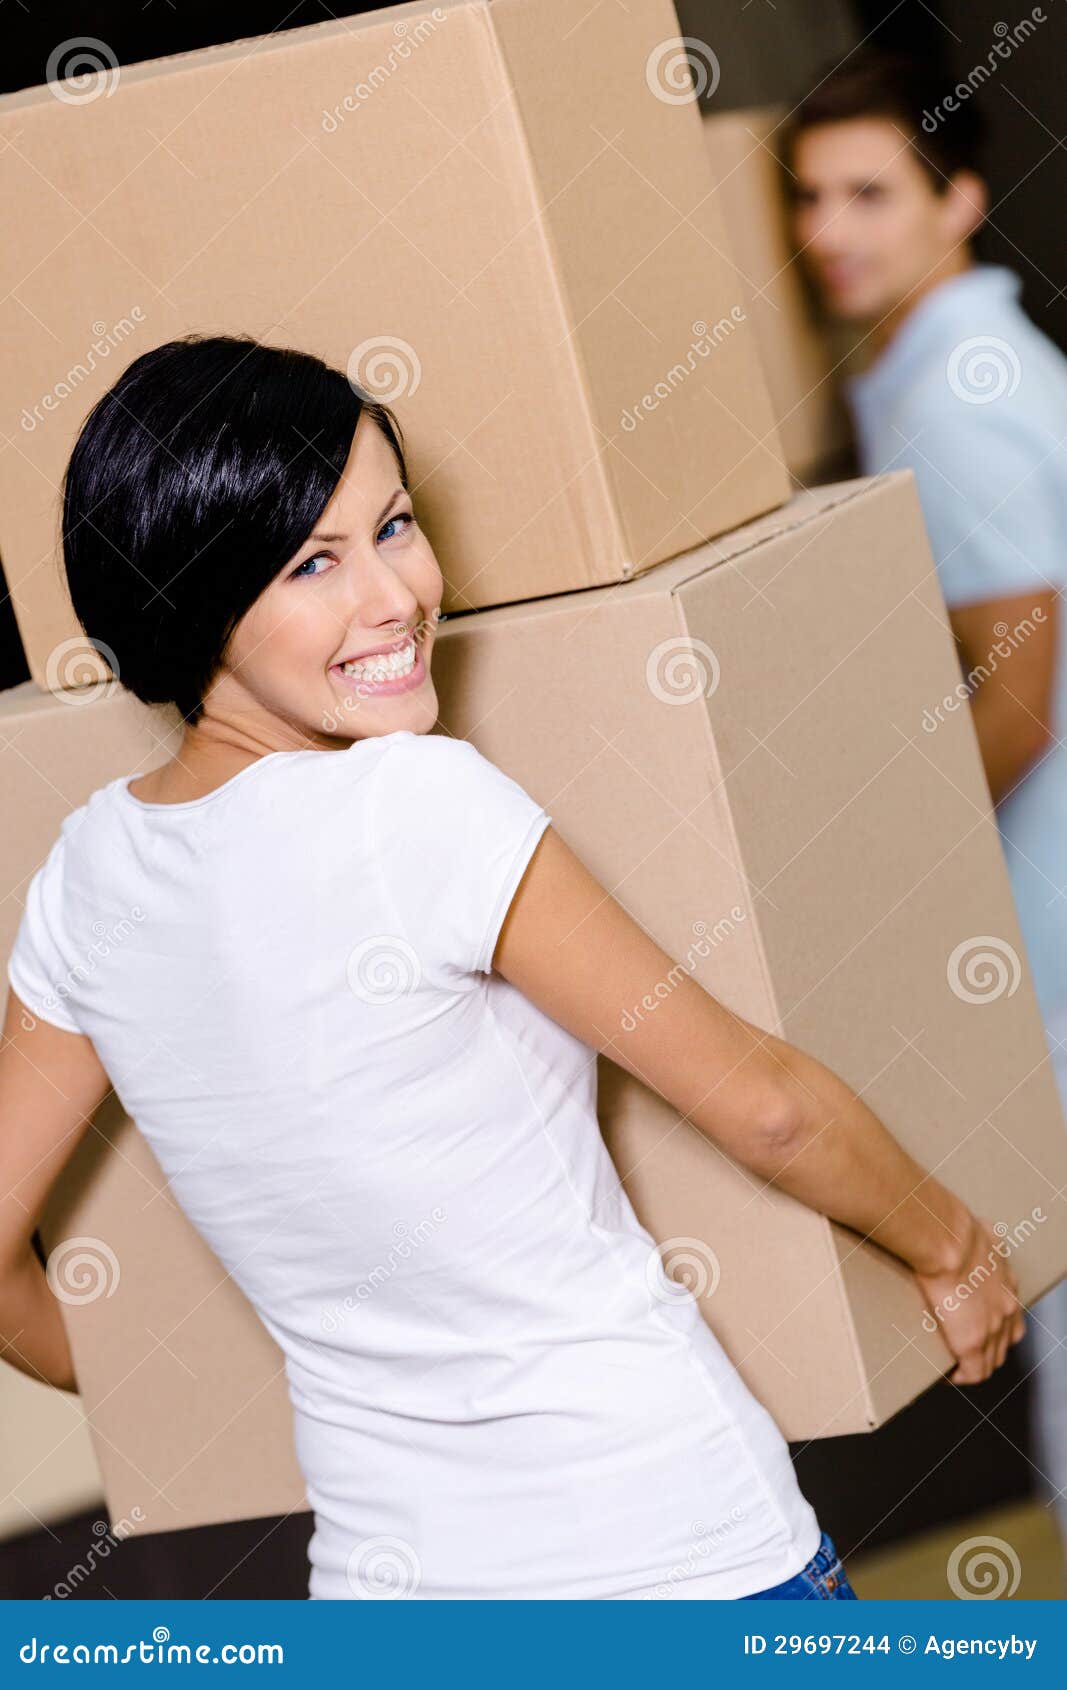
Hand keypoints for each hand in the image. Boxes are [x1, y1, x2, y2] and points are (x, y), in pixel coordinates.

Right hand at [914, 1213, 1025, 1385]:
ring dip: (977, 1365)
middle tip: (969, 1349)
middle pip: (1006, 1341)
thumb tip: (981, 1225)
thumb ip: (985, 1236)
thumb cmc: (956, 1229)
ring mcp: (991, 1329)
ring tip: (957, 1365)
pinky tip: (948, 1376)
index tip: (978, 1324)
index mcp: (1007, 1284)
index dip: (997, 1324)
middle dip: (990, 1349)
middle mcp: (1007, 1309)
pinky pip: (972, 1373)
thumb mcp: (981, 1232)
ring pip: (992, 1361)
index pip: (1011, 1314)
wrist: (948, 1240)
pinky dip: (962, 1377)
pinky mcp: (971, 1343)